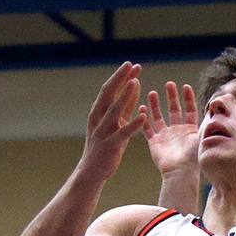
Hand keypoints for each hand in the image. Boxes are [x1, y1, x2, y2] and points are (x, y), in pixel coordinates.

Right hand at [77, 62, 146, 180]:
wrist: (91, 171)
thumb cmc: (105, 145)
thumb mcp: (115, 122)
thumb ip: (125, 105)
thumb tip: (134, 84)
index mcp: (98, 111)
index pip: (109, 89)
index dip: (120, 76)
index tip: (132, 64)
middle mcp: (98, 118)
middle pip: (108, 94)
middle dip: (120, 79)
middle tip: (132, 65)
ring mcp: (103, 131)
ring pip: (114, 110)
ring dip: (124, 96)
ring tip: (135, 82)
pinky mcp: (110, 145)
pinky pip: (123, 133)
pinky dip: (133, 125)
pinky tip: (143, 117)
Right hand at [144, 80, 199, 176]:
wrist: (180, 171)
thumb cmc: (193, 156)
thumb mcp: (203, 136)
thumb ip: (208, 122)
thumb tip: (217, 108)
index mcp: (190, 130)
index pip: (190, 110)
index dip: (188, 98)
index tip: (185, 86)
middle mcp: (177, 132)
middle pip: (174, 110)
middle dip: (172, 97)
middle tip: (169, 84)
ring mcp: (165, 137)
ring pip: (158, 117)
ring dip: (156, 105)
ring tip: (153, 92)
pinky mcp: (154, 143)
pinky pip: (147, 129)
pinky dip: (144, 119)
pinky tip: (142, 108)